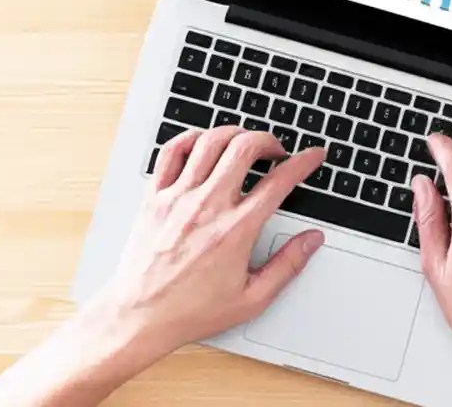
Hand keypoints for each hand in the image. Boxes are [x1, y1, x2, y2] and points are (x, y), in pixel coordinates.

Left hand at [0, 127, 324, 406]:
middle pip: (244, 148)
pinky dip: (191, 138)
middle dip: (268, 140)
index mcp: (235, 231)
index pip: (279, 182)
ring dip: (234, 134)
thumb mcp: (252, 299)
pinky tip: (203, 143)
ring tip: (244, 143)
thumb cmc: (191, 311)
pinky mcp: (154, 197)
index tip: (313, 156)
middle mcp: (207, 207)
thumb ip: (287, 266)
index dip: (303, 162)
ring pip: (209, 141)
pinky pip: (171, 152)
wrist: (139, 316)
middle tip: (276, 150)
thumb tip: (312, 240)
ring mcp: (178, 198)